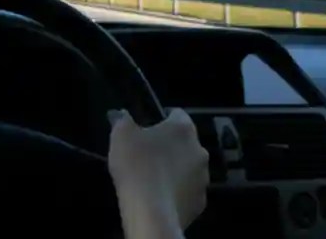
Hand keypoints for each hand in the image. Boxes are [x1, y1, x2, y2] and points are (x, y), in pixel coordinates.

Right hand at [107, 108, 209, 238]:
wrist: (151, 212)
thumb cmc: (136, 165)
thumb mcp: (121, 135)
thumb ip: (122, 120)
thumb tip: (122, 115)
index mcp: (183, 129)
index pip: (177, 114)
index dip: (161, 119)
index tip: (147, 130)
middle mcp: (199, 150)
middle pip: (185, 142)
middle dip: (170, 146)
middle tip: (148, 155)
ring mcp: (204, 178)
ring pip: (189, 168)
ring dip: (176, 169)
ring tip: (154, 179)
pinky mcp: (201, 202)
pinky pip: (189, 191)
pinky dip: (178, 191)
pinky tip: (161, 196)